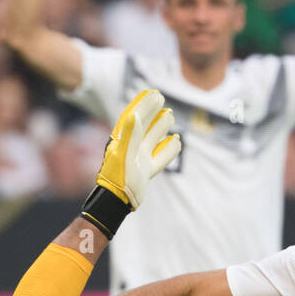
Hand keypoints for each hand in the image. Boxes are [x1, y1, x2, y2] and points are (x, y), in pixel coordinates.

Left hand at [96, 88, 179, 208]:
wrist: (117, 202)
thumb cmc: (118, 178)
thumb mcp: (123, 155)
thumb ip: (130, 135)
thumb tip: (135, 115)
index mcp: (123, 141)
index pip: (133, 117)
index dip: (142, 104)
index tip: (152, 92)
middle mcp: (131, 148)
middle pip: (143, 126)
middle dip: (151, 112)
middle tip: (160, 98)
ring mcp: (139, 160)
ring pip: (152, 139)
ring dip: (161, 127)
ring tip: (170, 115)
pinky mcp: (145, 172)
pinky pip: (160, 158)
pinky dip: (169, 149)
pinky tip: (177, 142)